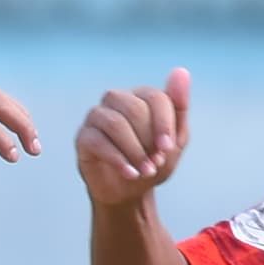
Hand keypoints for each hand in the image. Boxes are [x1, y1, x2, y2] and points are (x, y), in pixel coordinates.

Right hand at [75, 69, 192, 207]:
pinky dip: (118, 159)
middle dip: (148, 140)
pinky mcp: (82, 137)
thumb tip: (181, 71)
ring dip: (134, 151)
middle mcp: (116, 100)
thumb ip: (179, 107)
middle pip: (135, 109)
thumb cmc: (152, 162)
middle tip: (155, 163)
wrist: (129, 192)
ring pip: (115, 123)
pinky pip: (97, 141)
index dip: (163, 124)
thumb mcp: (175, 140)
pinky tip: (130, 173)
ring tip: (144, 171)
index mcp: (140, 96)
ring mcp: (96, 117)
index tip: (168, 149)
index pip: (155, 98)